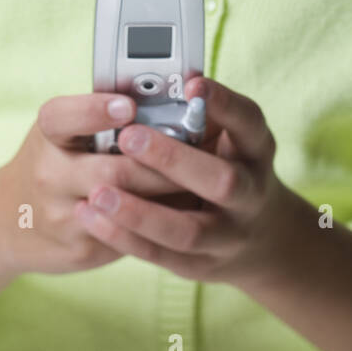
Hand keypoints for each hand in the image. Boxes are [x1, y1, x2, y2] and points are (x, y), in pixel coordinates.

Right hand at [0, 93, 204, 277]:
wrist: (9, 221)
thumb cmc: (53, 161)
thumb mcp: (63, 131)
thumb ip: (102, 118)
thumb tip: (165, 98)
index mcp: (47, 136)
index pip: (63, 118)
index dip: (95, 111)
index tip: (128, 106)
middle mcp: (50, 175)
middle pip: (114, 170)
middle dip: (161, 161)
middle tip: (200, 147)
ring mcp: (63, 217)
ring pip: (128, 206)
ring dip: (168, 192)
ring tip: (200, 178)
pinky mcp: (82, 249)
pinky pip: (131, 235)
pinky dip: (162, 219)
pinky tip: (185, 209)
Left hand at [73, 76, 297, 287]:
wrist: (259, 238)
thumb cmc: (227, 165)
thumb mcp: (227, 137)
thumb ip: (195, 118)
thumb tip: (146, 85)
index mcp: (256, 150)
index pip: (249, 122)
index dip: (225, 103)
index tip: (192, 85)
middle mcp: (250, 194)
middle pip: (222, 182)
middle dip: (174, 160)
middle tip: (129, 137)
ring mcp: (229, 236)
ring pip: (188, 231)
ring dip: (141, 212)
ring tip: (99, 192)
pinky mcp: (201, 265)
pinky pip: (161, 255)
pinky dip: (124, 237)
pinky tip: (91, 216)